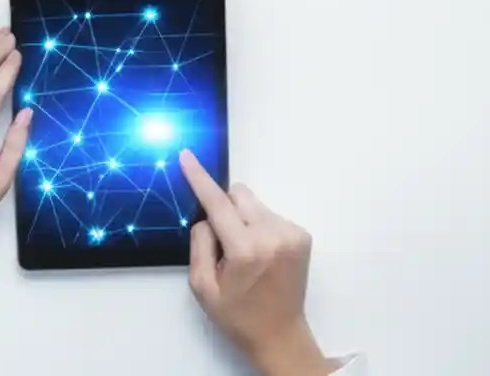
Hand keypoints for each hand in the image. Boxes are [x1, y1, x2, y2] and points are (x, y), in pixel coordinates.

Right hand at [180, 149, 332, 375]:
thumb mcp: (202, 286)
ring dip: (244, 219)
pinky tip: (262, 255)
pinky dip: (260, 227)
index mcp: (245, 250)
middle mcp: (272, 235)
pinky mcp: (302, 235)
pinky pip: (270, 215)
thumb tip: (206, 216)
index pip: (217, 204)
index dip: (199, 178)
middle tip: (223, 241)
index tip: (188, 156)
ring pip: (255, 204)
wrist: (279, 333)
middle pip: (239, 195)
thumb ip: (200, 243)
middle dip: (225, 209)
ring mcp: (291, 234)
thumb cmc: (237, 314)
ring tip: (246, 254)